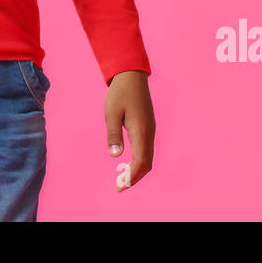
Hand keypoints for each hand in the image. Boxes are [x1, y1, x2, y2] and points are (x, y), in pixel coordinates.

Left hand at [105, 69, 153, 191]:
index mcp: (141, 130)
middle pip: (146, 163)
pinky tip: (127, 164)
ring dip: (136, 170)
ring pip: (147, 157)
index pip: (141, 161)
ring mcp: (150, 130)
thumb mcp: (112, 113)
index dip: (131, 177)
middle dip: (134, 177)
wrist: (131, 76)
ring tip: (121, 178)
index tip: (120, 186)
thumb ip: (114, 135)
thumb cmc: (120, 93)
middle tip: (118, 186)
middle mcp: (149, 132)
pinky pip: (146, 150)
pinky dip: (138, 161)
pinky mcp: (147, 127)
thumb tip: (115, 156)